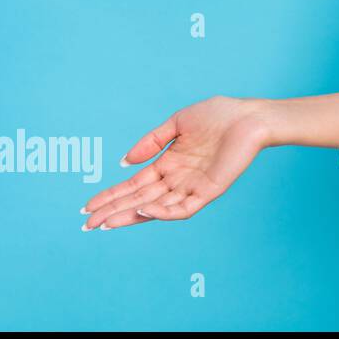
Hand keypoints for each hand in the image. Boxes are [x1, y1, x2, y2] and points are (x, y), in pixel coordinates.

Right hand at [80, 96, 269, 230]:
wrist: (250, 116)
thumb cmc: (220, 115)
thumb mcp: (178, 123)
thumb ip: (151, 142)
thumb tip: (124, 162)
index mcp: (169, 163)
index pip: (134, 184)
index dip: (111, 195)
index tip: (87, 206)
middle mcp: (178, 178)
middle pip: (139, 199)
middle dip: (113, 211)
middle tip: (87, 224)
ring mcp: (193, 186)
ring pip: (156, 208)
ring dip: (131, 215)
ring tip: (107, 222)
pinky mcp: (210, 190)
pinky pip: (184, 208)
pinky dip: (164, 212)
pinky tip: (144, 210)